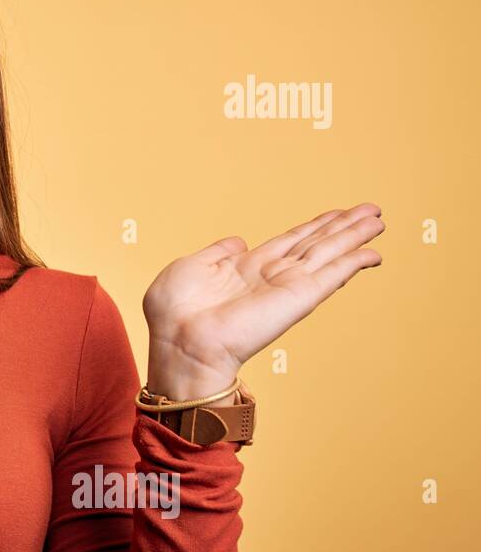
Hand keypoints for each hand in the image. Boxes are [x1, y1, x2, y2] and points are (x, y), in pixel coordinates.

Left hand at [142, 203, 384, 402]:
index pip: (289, 241)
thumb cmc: (173, 313)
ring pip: (328, 254)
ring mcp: (285, 287)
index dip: (313, 226)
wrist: (179, 342)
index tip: (338, 213)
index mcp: (244, 268)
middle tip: (373, 209)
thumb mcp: (189, 267)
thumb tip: (239, 241)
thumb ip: (217, 251)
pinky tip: (373, 253)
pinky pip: (331, 276)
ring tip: (378, 219)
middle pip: (316, 244)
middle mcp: (270, 277)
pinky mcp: (296, 298)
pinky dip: (352, 263)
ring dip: (355, 236)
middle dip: (344, 227)